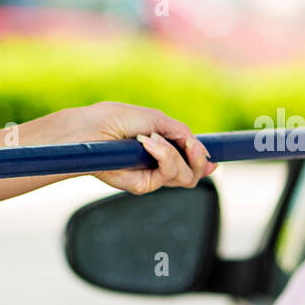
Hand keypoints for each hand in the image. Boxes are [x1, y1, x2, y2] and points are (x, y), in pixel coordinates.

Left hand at [58, 101, 215, 195]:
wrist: (91, 130)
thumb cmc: (115, 119)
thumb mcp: (155, 119)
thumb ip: (182, 134)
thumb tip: (205, 151)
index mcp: (162, 146)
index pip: (191, 160)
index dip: (204, 160)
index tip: (213, 159)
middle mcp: (158, 164)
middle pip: (194, 173)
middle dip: (197, 158)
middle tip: (190, 146)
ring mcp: (151, 176)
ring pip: (185, 176)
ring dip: (175, 154)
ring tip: (152, 139)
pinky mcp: (143, 185)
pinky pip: (169, 175)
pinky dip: (164, 156)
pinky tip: (148, 144)